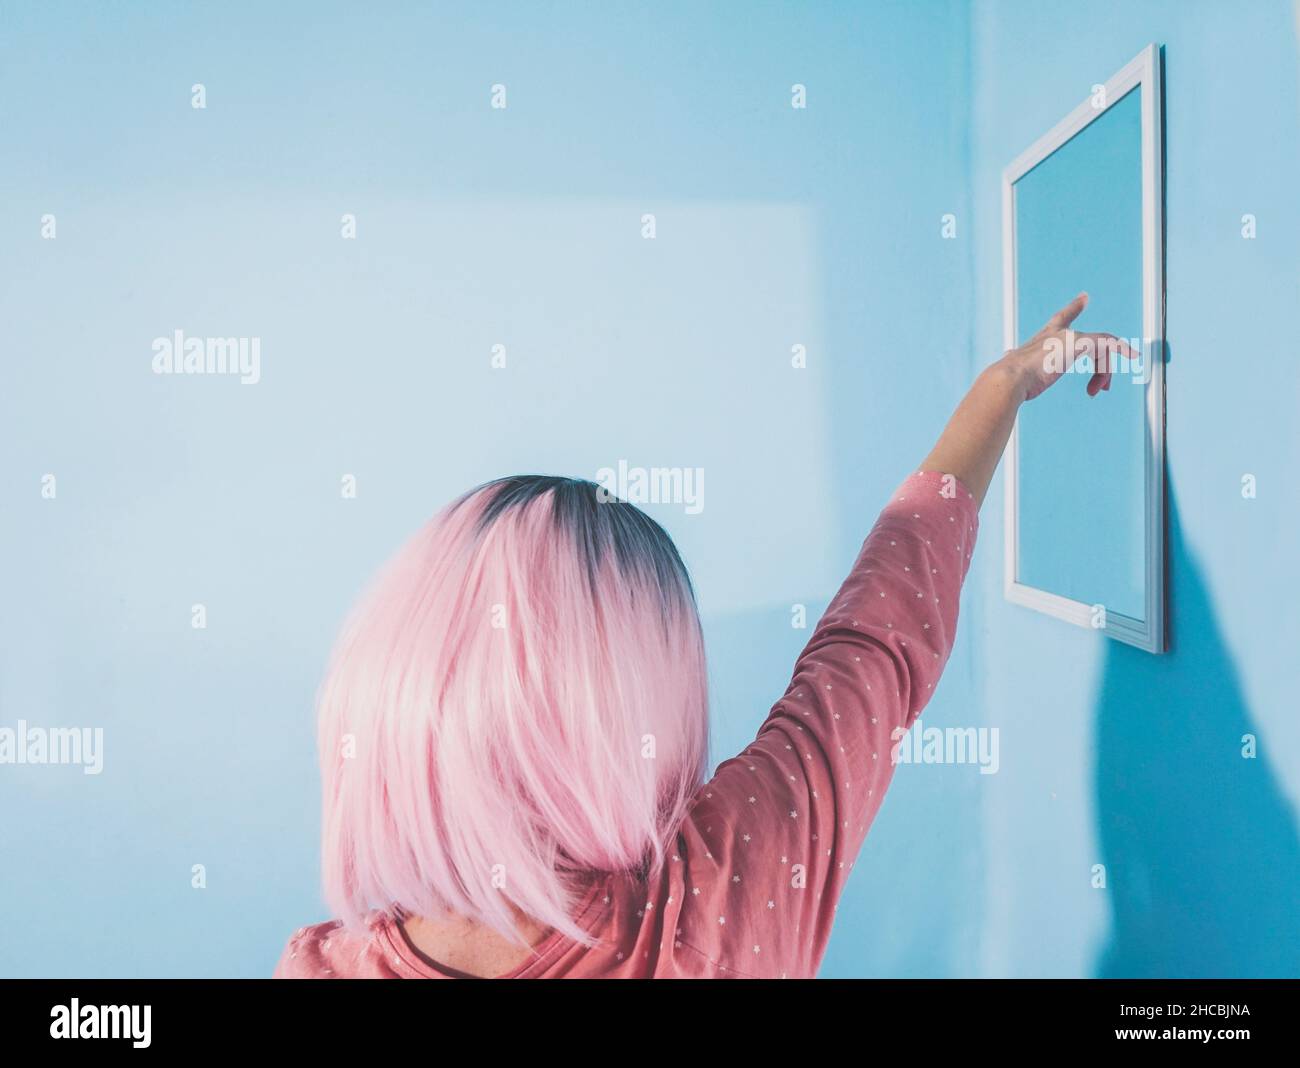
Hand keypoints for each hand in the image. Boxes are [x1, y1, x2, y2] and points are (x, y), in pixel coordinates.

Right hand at [1000, 292, 1133, 401]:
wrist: (1010, 379)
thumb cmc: (1011, 380)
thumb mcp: (1018, 370)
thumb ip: (1017, 363)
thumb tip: (1005, 360)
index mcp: (1042, 338)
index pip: (1060, 319)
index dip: (1073, 308)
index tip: (1084, 297)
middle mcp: (1056, 333)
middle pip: (1089, 343)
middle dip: (1100, 366)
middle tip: (1099, 389)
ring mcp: (1069, 336)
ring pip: (1099, 350)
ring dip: (1103, 372)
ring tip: (1097, 391)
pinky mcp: (1080, 342)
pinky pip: (1109, 344)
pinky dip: (1123, 349)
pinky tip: (1134, 355)